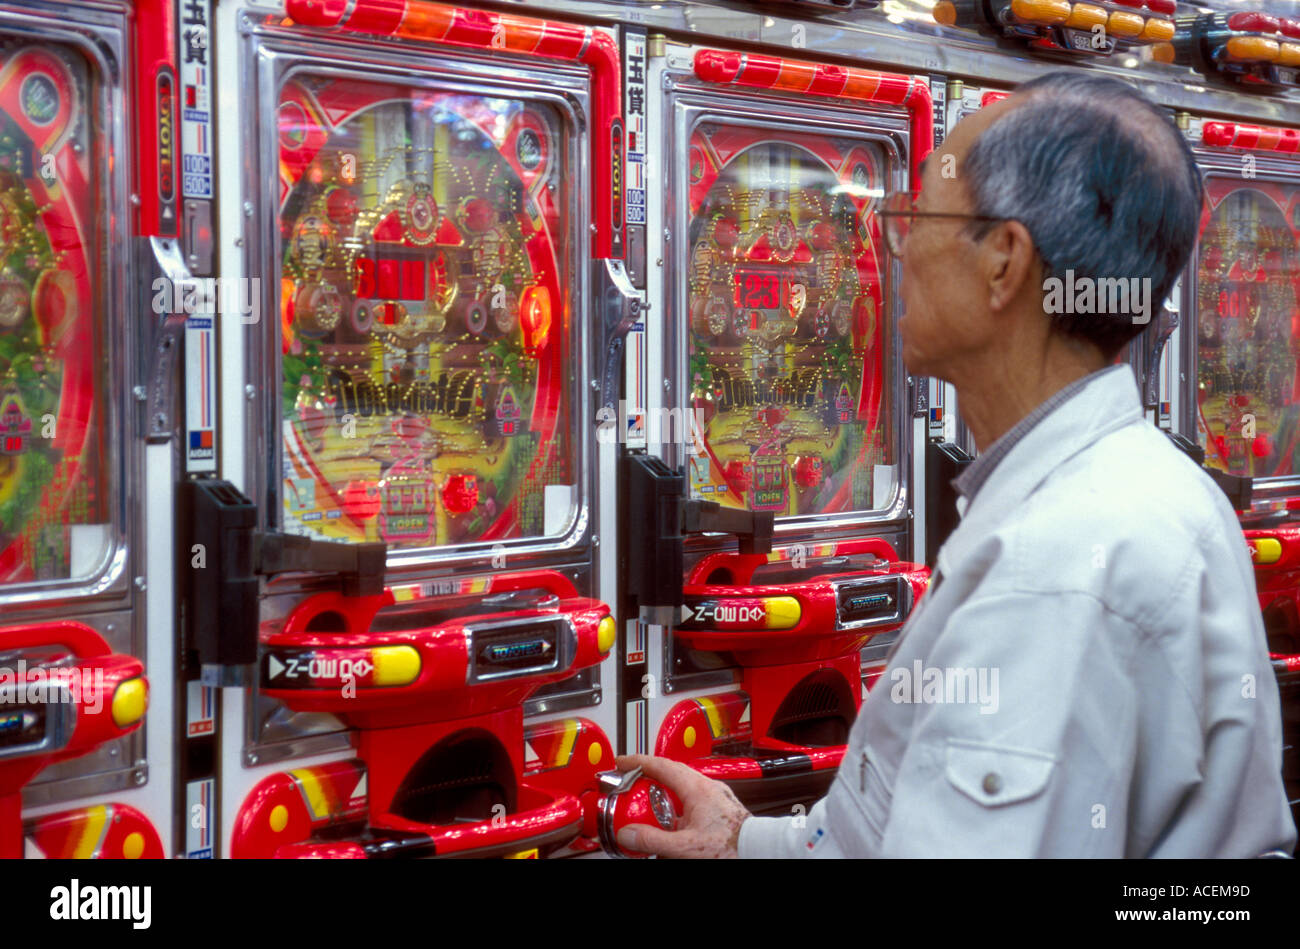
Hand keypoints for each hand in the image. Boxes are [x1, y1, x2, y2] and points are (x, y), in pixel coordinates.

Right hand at [614, 754, 751, 858]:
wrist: (758, 849)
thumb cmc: (732, 845)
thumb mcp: (685, 846)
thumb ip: (653, 839)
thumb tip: (629, 834)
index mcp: (697, 788)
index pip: (661, 765)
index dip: (637, 762)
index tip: (622, 762)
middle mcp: (706, 787)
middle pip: (669, 771)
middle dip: (647, 774)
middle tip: (629, 781)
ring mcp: (713, 796)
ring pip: (680, 785)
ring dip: (661, 791)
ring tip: (646, 805)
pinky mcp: (718, 808)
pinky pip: (690, 798)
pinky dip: (674, 803)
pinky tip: (670, 822)